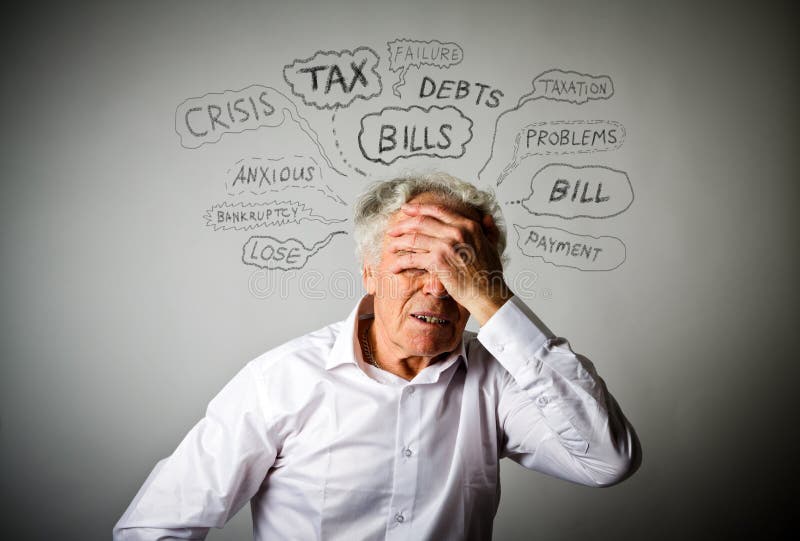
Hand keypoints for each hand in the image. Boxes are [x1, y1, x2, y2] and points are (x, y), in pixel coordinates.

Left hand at [385, 203, 512, 323]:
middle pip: (422, 222)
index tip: (406, 209)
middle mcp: (456, 232)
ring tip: (391, 247)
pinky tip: (394, 266)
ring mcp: (446, 246)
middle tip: (393, 229)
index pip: (438, 211)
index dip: (419, 208)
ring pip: (414, 238)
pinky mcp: (438, 262)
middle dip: (403, 225)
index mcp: (468, 225)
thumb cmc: (489, 274)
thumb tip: (486, 218)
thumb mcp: (493, 245)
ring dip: (398, 242)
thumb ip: (489, 229)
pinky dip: (400, 262)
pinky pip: (412, 258)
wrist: (488, 293)